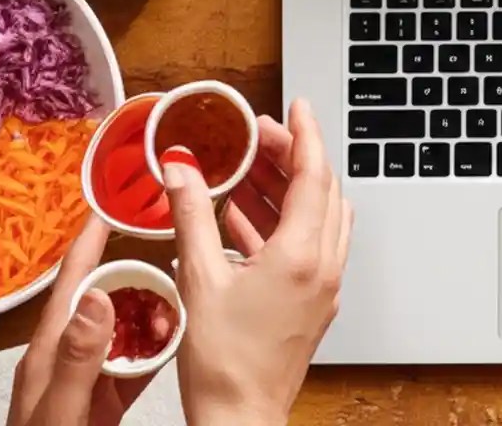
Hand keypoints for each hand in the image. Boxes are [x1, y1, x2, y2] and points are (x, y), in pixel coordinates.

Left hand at [8, 217, 163, 425]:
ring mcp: (88, 378)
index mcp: (51, 353)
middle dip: (133, 268)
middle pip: (104, 299)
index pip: (72, 285)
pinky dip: (159, 345)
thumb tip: (96, 299)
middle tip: (167, 240)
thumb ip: (77, 360)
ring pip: (125, 329)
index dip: (90, 244)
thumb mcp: (60, 410)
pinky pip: (136, 361)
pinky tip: (180, 337)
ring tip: (184, 285)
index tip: (110, 208)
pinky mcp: (105, 399)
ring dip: (153, 306)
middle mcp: (70, 358)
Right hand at [163, 99, 352, 425]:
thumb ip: (190, 217)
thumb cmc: (223, 363)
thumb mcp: (198, 278)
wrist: (242, 418)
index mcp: (301, 255)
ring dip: (287, 188)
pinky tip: (245, 216)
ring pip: (317, 217)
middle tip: (257, 137)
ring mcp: (322, 286)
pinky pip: (307, 246)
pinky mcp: (313, 302)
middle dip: (292, 156)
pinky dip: (282, 222)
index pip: (314, 174)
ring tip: (248, 168)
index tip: (296, 106)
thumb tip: (178, 172)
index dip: (305, 133)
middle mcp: (322, 267)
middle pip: (320, 191)